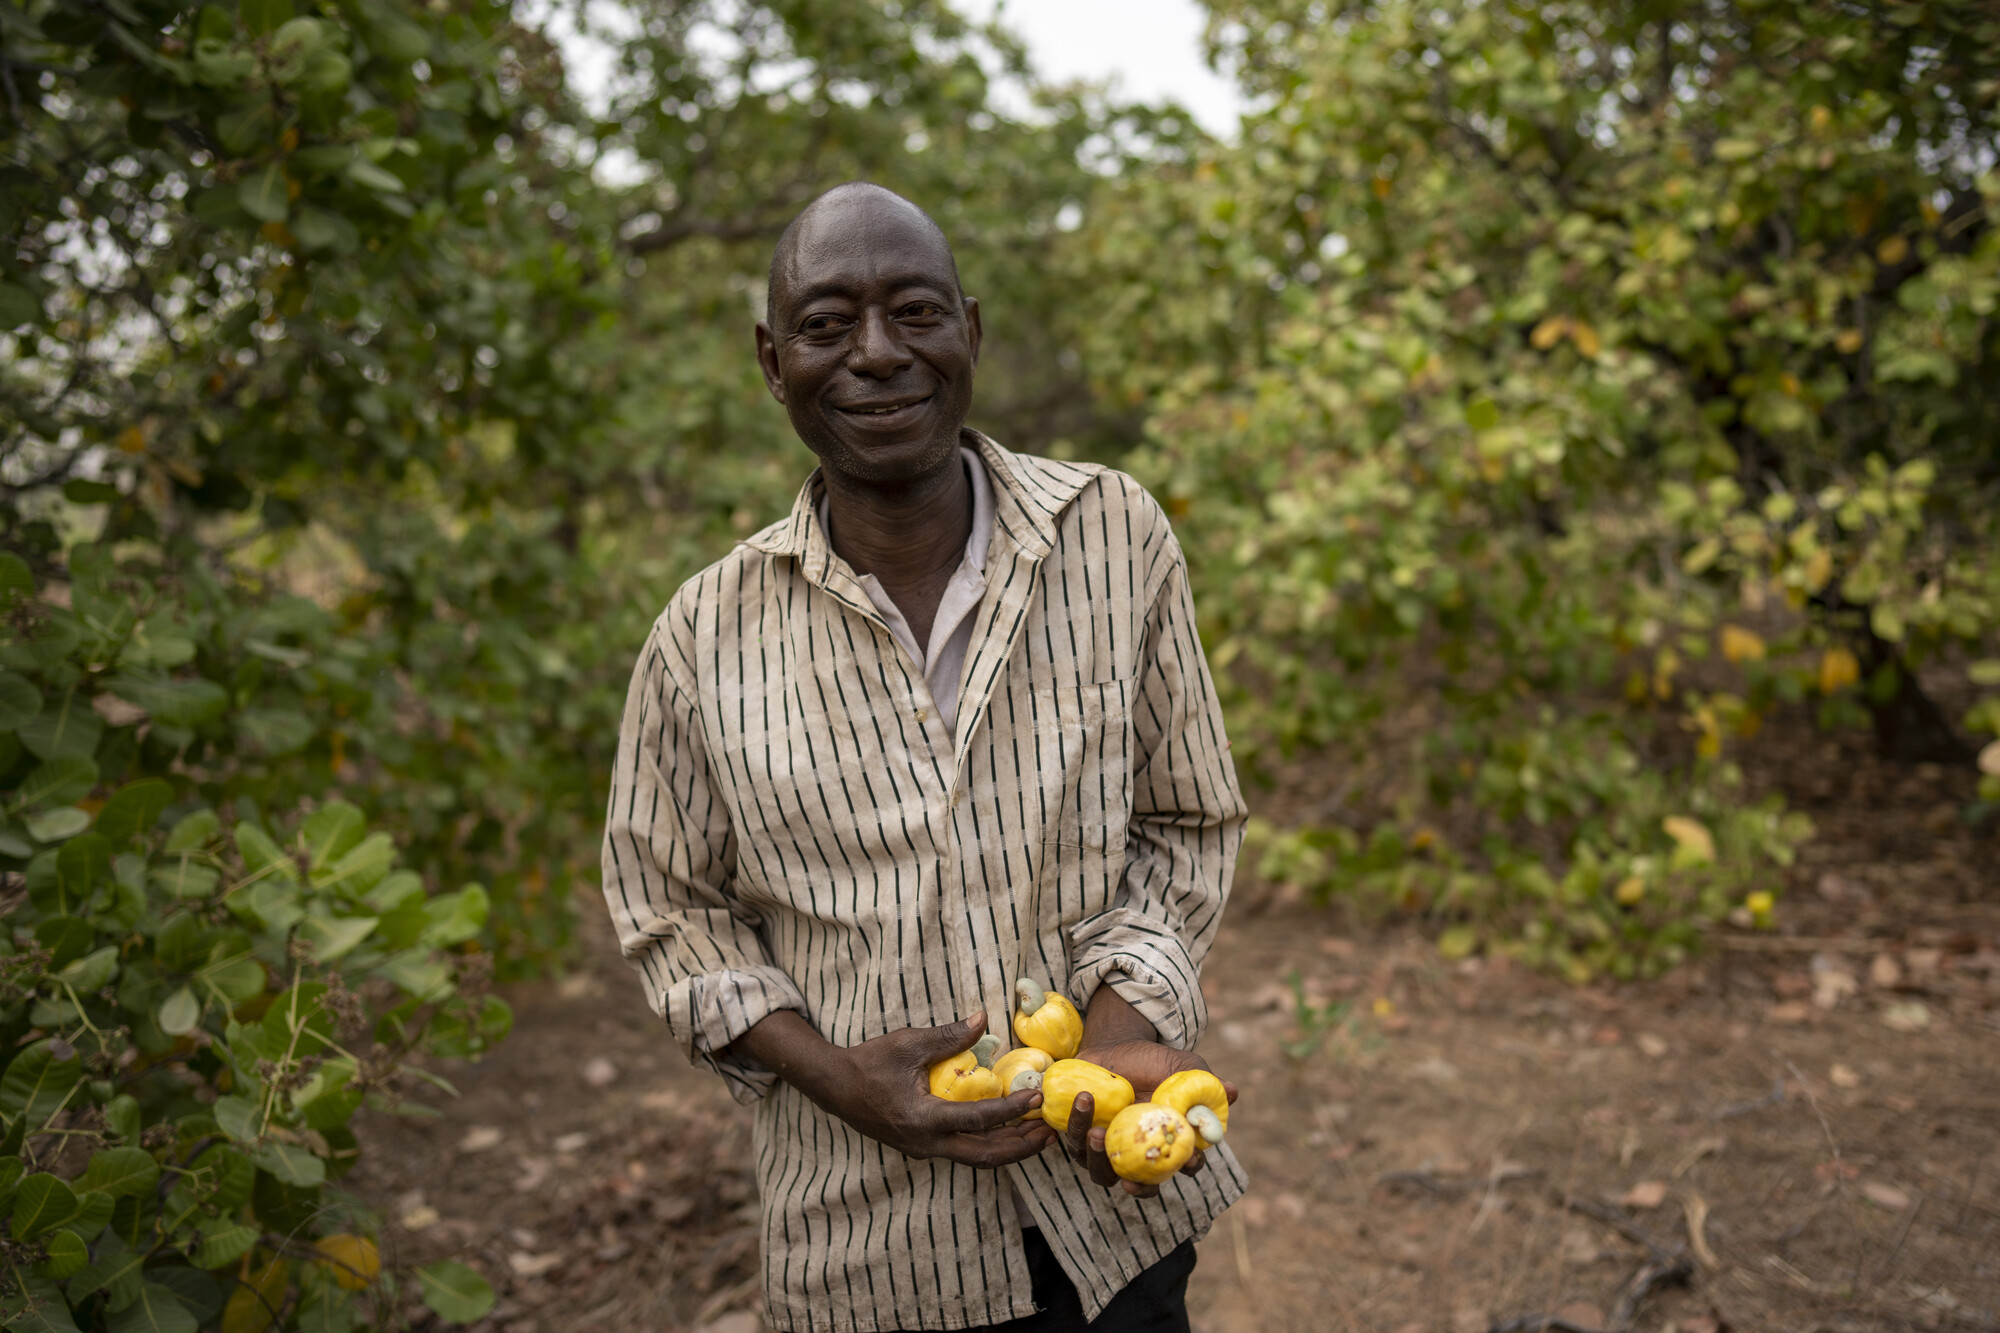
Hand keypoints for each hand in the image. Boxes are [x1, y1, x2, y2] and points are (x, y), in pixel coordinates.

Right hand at [736, 1010, 1054, 1166]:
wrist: (836, 1087)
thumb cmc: (871, 1062)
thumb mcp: (908, 1043)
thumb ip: (948, 1036)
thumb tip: (984, 1019)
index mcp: (923, 1119)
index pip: (978, 1120)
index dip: (1012, 1109)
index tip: (1038, 1096)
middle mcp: (926, 1144)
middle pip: (985, 1156)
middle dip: (1022, 1145)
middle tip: (1052, 1130)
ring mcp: (925, 1150)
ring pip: (977, 1159)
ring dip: (1011, 1149)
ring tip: (1040, 1134)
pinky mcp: (924, 1148)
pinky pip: (966, 1152)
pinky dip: (992, 1144)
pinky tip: (1010, 1131)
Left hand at [1060, 1041, 1236, 1196]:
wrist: (1118, 1045)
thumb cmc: (1155, 1062)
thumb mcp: (1184, 1069)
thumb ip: (1205, 1083)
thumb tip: (1233, 1091)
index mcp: (1168, 1145)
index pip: (1183, 1166)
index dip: (1186, 1168)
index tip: (1186, 1161)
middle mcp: (1139, 1155)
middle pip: (1140, 1185)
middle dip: (1137, 1187)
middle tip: (1130, 1177)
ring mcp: (1109, 1149)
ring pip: (1102, 1172)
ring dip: (1099, 1158)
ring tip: (1098, 1133)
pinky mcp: (1081, 1133)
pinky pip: (1075, 1140)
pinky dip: (1078, 1123)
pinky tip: (1084, 1099)